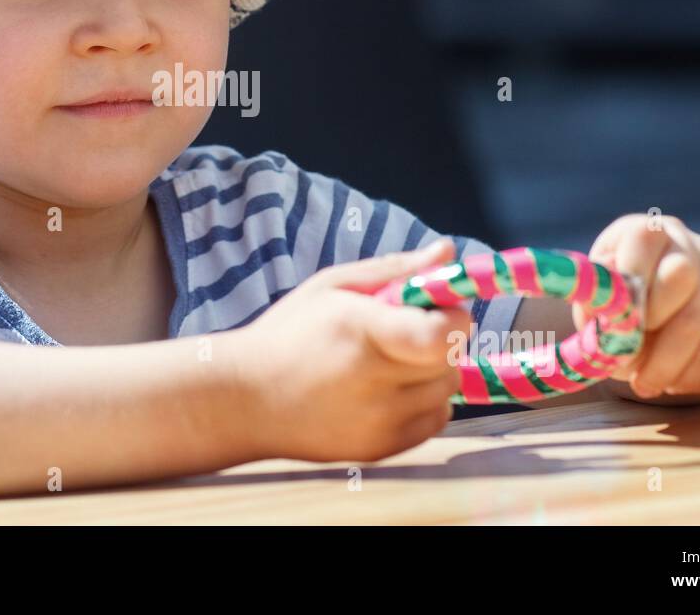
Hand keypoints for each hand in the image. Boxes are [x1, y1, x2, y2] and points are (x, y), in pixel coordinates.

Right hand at [232, 237, 468, 462]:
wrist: (246, 400)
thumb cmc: (289, 333)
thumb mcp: (333, 286)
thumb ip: (394, 269)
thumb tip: (447, 252)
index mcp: (362, 330)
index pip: (444, 335)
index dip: (453, 319)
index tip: (436, 309)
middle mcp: (375, 381)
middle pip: (450, 360)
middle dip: (439, 340)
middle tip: (405, 332)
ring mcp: (379, 421)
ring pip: (446, 390)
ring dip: (430, 373)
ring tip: (389, 363)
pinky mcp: (381, 448)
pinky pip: (434, 420)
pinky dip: (422, 403)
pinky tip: (386, 391)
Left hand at [582, 214, 699, 402]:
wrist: (649, 324)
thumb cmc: (614, 309)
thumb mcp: (594, 304)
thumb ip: (596, 304)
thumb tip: (607, 308)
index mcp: (643, 232)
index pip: (644, 240)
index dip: (633, 280)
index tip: (621, 325)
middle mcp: (686, 242)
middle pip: (682, 275)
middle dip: (653, 327)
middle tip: (630, 369)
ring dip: (672, 362)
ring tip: (646, 385)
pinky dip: (697, 370)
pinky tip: (674, 383)